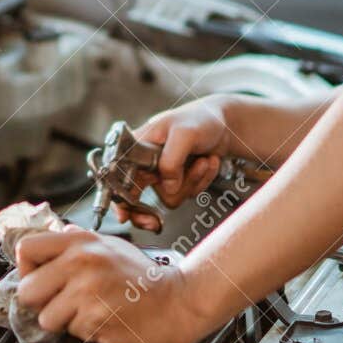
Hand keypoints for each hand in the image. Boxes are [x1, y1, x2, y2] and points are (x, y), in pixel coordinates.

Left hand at [15, 229, 219, 342]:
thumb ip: (80, 242)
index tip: (39, 279)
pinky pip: (72, 333)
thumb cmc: (147, 280)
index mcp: (81, 242)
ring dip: (65, 323)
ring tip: (92, 313)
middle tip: (64, 304)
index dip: (26, 269)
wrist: (179, 304)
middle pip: (27, 290)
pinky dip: (86, 333)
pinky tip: (106, 322)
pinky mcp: (94, 319)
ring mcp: (87, 291)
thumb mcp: (112, 247)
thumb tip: (58, 234)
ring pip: (46, 318)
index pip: (26, 249)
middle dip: (41, 304)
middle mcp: (81, 262)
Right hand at [117, 97, 231, 228]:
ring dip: (191, 181)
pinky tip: (209, 162)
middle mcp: (146, 162)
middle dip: (148, 212)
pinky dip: (202, 181)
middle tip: (155, 224)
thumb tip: (167, 186)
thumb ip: (171, 160)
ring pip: (169, 197)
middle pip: (137, 197)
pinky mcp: (179, 181)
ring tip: (203, 160)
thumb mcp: (184, 133)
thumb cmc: (201, 119)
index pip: (117, 175)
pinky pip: (187, 194)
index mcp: (137, 146)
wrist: (225, 123)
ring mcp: (163, 174)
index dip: (117, 198)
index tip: (123, 216)